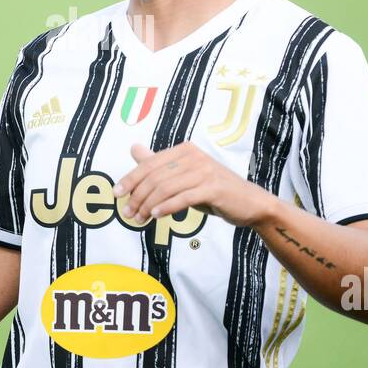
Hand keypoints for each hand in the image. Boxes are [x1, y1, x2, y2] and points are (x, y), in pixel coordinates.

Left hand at [113, 142, 275, 229]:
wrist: (250, 203)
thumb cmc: (214, 190)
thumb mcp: (185, 176)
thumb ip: (160, 164)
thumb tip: (134, 149)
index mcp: (184, 150)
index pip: (149, 163)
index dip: (130, 179)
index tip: (116, 194)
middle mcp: (194, 156)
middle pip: (154, 176)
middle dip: (137, 196)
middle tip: (128, 214)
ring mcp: (204, 171)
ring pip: (165, 188)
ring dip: (148, 205)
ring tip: (139, 219)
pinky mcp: (213, 188)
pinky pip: (182, 198)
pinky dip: (166, 207)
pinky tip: (156, 216)